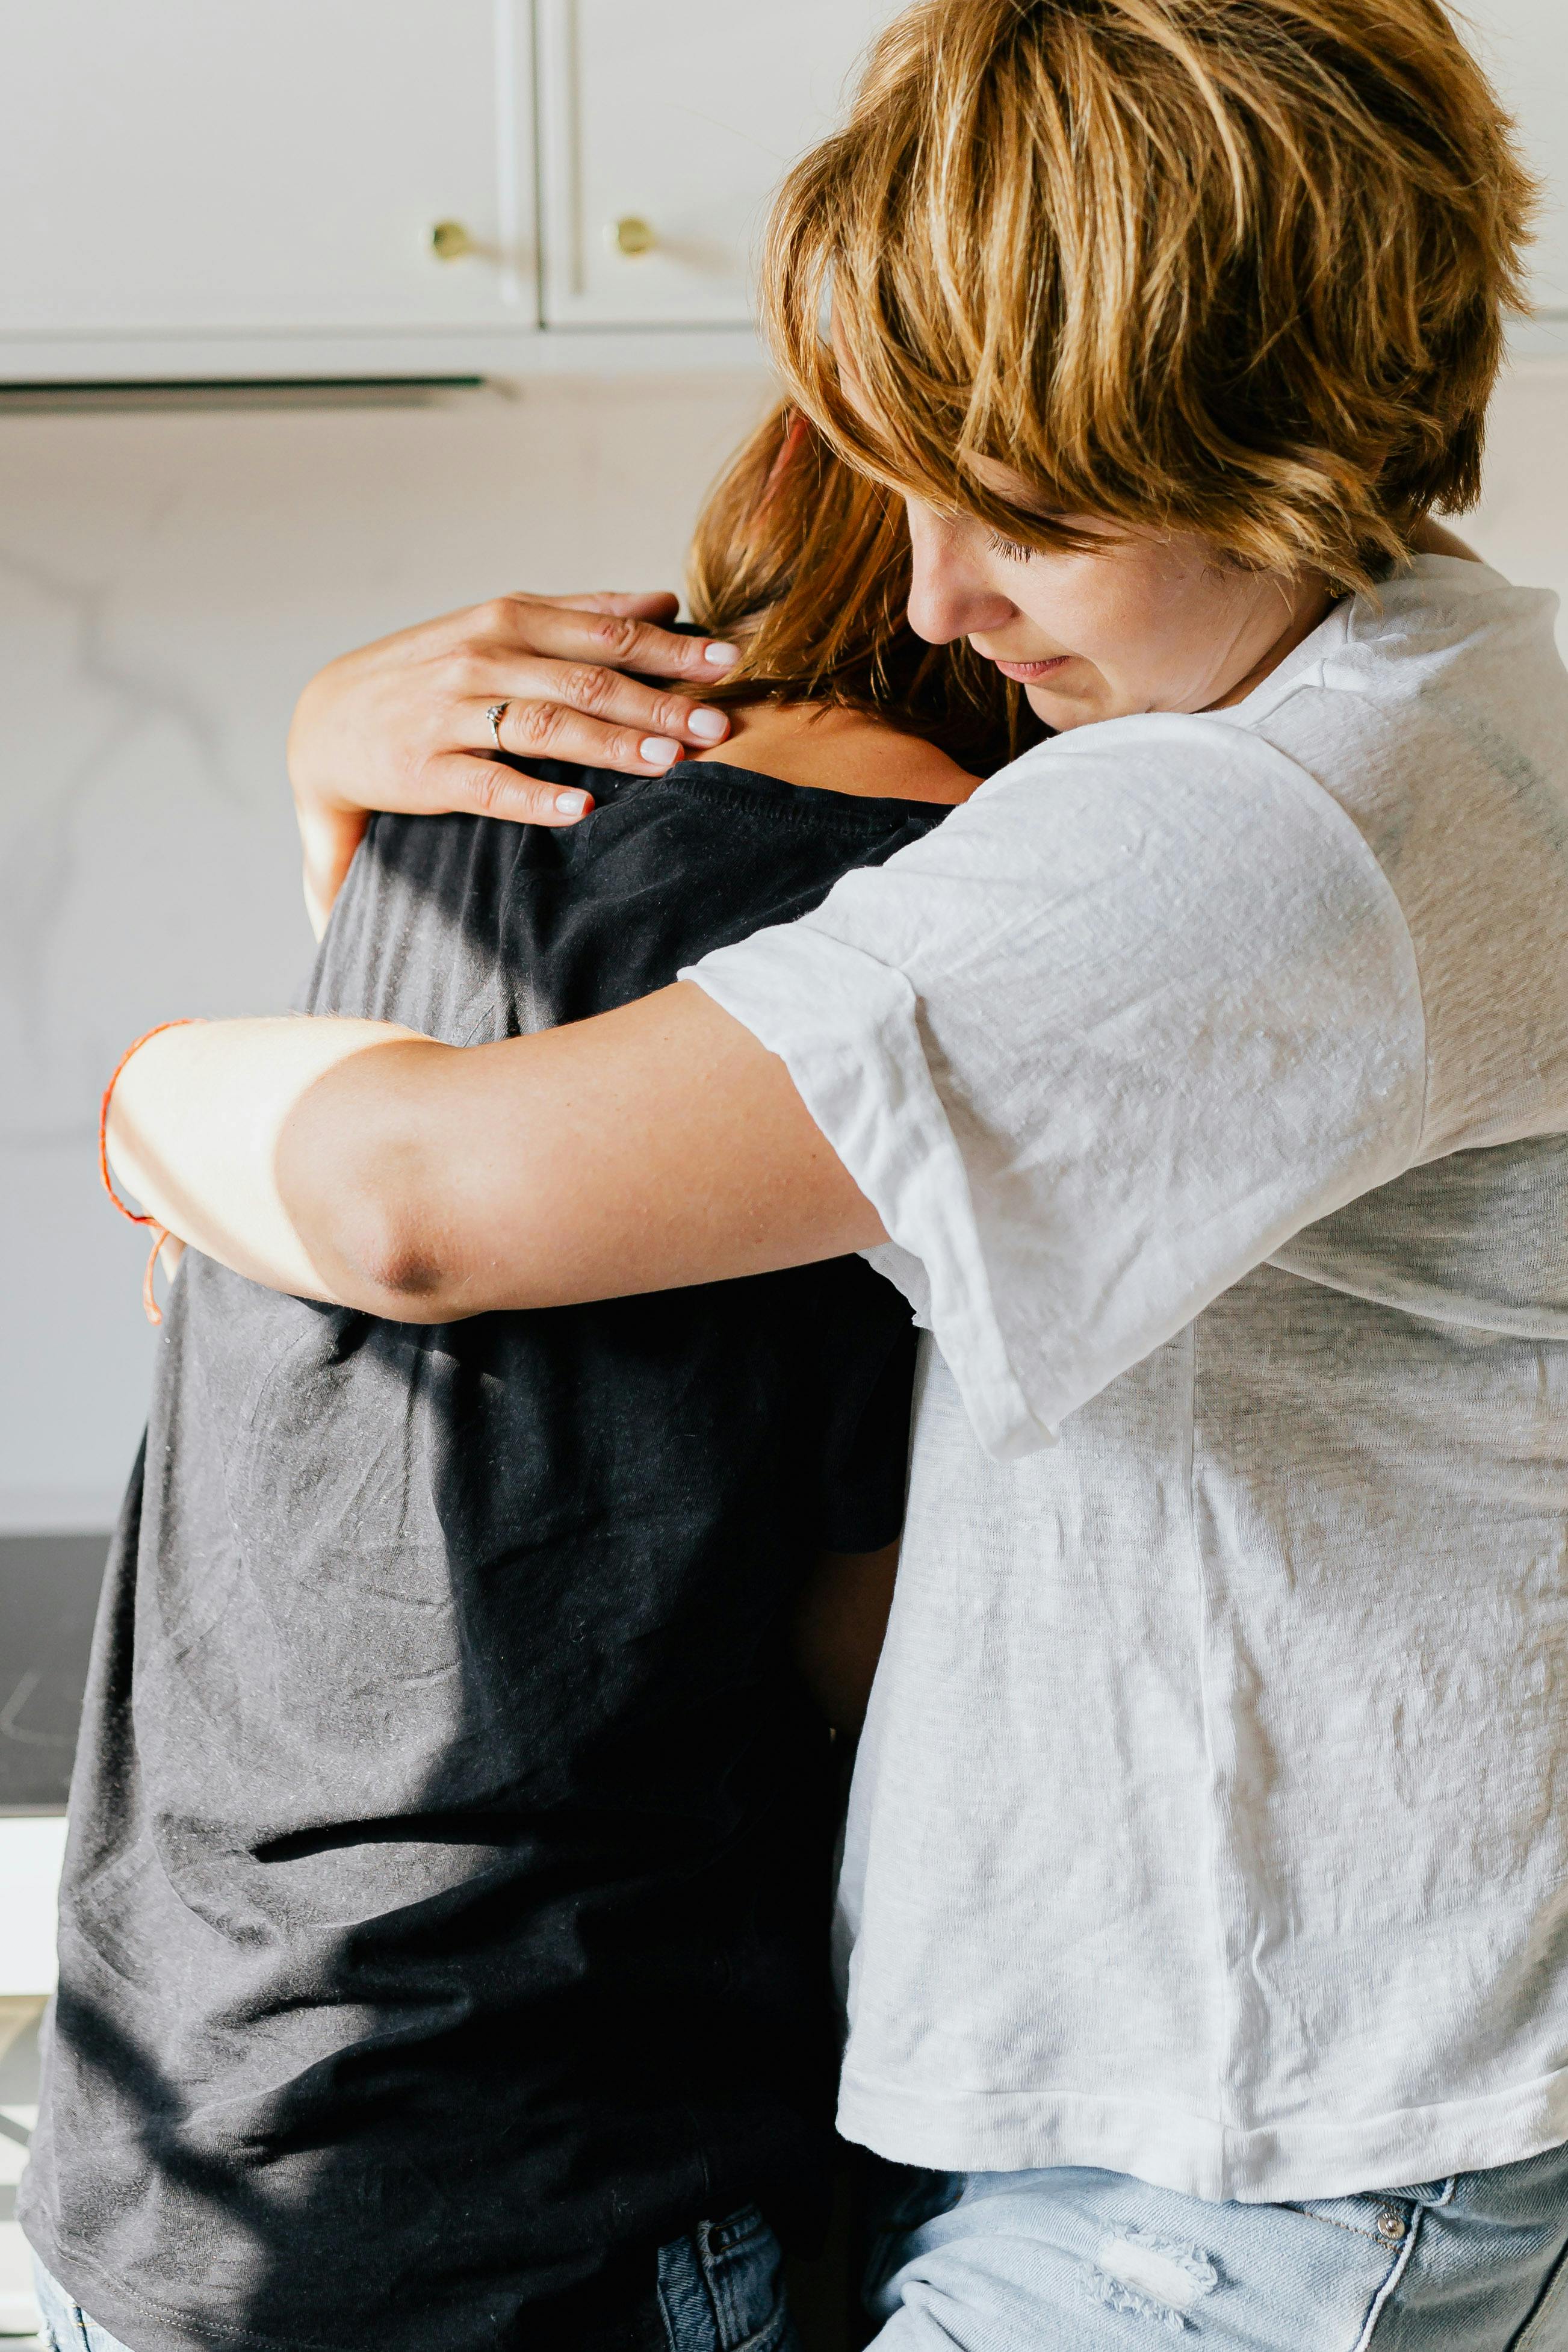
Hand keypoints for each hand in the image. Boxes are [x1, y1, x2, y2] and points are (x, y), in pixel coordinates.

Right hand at [286, 590, 738, 931]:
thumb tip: (660, 602)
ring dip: (611, 742)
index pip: (603, 631)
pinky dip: (535, 796)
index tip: (728, 662)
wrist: (324, 725)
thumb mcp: (496, 628)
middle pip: (586, 677)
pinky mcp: (425, 771)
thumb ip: (578, 616)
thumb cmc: (427, 676)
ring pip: (545, 724)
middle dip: (658, 701)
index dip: (669, 648)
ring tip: (669, 762)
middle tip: (716, 723)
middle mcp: (482, 658)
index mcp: (507, 620)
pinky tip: (580, 808)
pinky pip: (488, 783)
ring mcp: (451, 713)